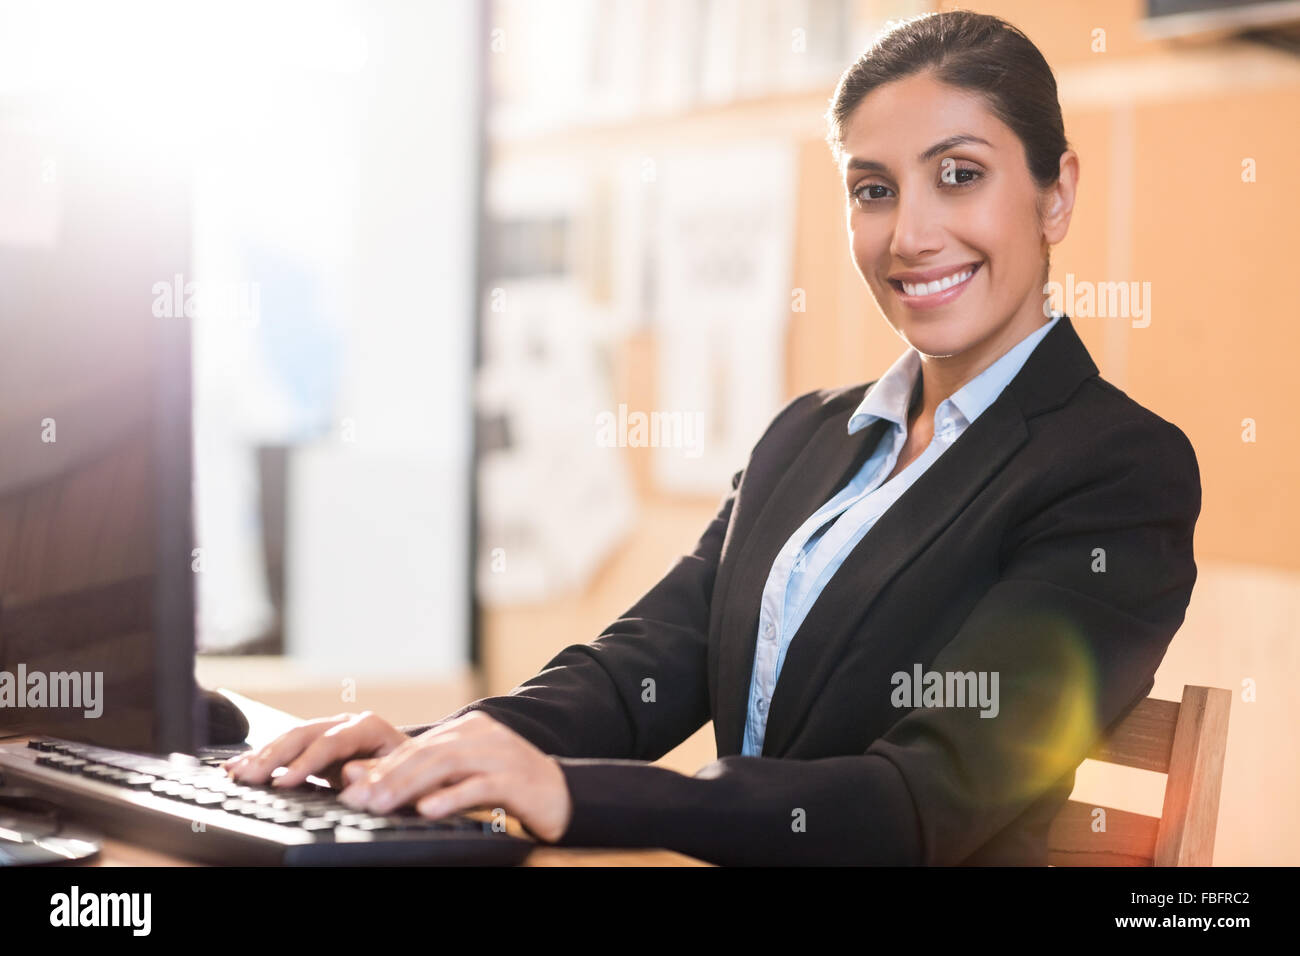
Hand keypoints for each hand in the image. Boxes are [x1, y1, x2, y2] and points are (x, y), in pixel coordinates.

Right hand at [223, 711, 407, 789]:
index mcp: (369, 727)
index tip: (283, 784)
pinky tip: (237, 766)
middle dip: (274, 756)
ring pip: (290, 738)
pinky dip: (261, 757)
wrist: (416, 768)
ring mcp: (329, 732)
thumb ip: (377, 773)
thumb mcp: (404, 775)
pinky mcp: (317, 747)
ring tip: (237, 773)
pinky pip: (286, 749)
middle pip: (304, 734)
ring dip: (262, 755)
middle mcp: (346, 723)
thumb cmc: (414, 774)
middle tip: (249, 778)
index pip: (332, 742)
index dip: (306, 762)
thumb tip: (348, 772)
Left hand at [335, 712, 572, 843]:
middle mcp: (483, 735)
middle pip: (427, 754)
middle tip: (358, 801)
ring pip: (447, 765)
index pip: (417, 747)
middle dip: (388, 778)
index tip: (351, 791)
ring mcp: (502, 754)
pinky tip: (428, 811)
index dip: (381, 768)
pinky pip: (479, 786)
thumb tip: (361, 779)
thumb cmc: (508, 788)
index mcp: (468, 729)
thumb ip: (422, 776)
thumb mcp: (463, 778)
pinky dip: (450, 797)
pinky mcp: (517, 779)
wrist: (564, 796)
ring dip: (410, 787)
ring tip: (383, 807)